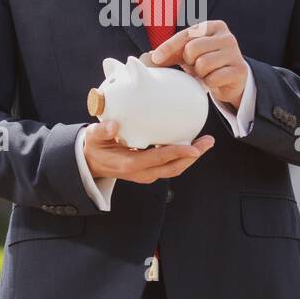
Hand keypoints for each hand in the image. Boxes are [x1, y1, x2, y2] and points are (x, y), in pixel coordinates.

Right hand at [83, 119, 213, 183]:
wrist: (91, 163)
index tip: (193, 148)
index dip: (177, 153)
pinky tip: (190, 142)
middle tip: (208, 141)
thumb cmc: (94, 148)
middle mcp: (142, 172)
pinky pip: (169, 164)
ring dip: (191, 156)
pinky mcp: (149, 170)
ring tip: (205, 142)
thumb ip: (102, 131)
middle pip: (173, 168)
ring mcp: (147, 173)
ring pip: (174, 168)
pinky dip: (182, 155)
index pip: (159, 159)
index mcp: (130, 164)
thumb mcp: (93, 138)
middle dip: (193, 156)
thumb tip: (113, 125)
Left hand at [148, 20, 246, 110]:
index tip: (156, 59)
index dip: (169, 47)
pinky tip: (214, 80)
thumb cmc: (206, 63)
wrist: (232, 80)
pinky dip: (210, 83)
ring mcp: (235, 53)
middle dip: (189, 62)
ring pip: (203, 64)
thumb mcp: (189, 54)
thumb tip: (147, 59)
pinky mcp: (240, 70)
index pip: (186, 35)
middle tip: (195, 66)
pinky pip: (214, 78)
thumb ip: (171, 53)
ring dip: (200, 73)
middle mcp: (226, 36)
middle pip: (193, 49)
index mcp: (213, 26)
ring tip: (205, 73)